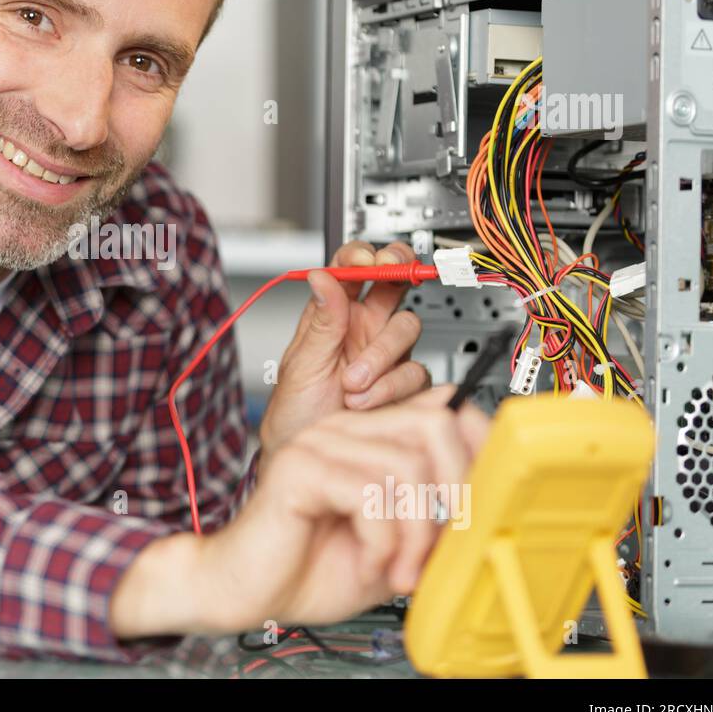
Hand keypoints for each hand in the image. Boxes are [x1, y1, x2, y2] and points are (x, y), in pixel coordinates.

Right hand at [110, 387, 490, 638]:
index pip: (440, 407)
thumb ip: (434, 518)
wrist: (243, 591)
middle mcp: (343, 431)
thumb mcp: (395, 545)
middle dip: (456, 488)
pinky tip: (372, 562)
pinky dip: (382, 540)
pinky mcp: (299, 469)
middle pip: (432, 424)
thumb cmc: (308, 569)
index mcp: (367, 439)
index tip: (491, 489)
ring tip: (401, 569)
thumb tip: (486, 500)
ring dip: (416, 533)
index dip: (478, 440)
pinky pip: (369, 495)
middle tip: (449, 540)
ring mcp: (319, 444)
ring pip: (406, 468)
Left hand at [258, 240, 429, 457]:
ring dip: (380, 354)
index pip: (352, 269)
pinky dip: (390, 386)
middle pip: (394, 283)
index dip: (362, 255)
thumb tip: (322, 276)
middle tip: (394, 271)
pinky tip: (364, 401)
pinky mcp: (405, 385)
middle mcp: (363, 330)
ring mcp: (386, 356)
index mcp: (333, 316)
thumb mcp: (301, 366)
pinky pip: (415, 371)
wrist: (312, 456)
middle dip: (398, 269)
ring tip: (351, 382)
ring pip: (407, 328)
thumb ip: (320, 322)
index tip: (365, 257)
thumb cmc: (296, 413)